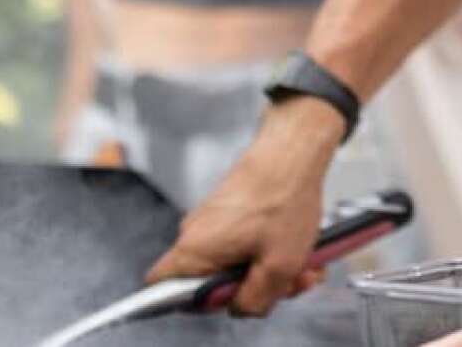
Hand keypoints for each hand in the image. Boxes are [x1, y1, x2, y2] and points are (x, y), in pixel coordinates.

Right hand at [143, 98, 342, 315]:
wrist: (292, 152)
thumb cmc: (283, 198)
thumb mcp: (279, 266)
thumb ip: (254, 300)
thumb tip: (240, 309)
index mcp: (195, 249)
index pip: (162, 290)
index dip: (197, 304)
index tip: (231, 297)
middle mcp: (194, 235)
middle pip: (210, 284)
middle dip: (250, 288)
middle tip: (284, 281)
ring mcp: (210, 223)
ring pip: (234, 265)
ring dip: (267, 270)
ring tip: (299, 260)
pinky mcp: (227, 214)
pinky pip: (243, 245)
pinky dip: (268, 250)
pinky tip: (295, 246)